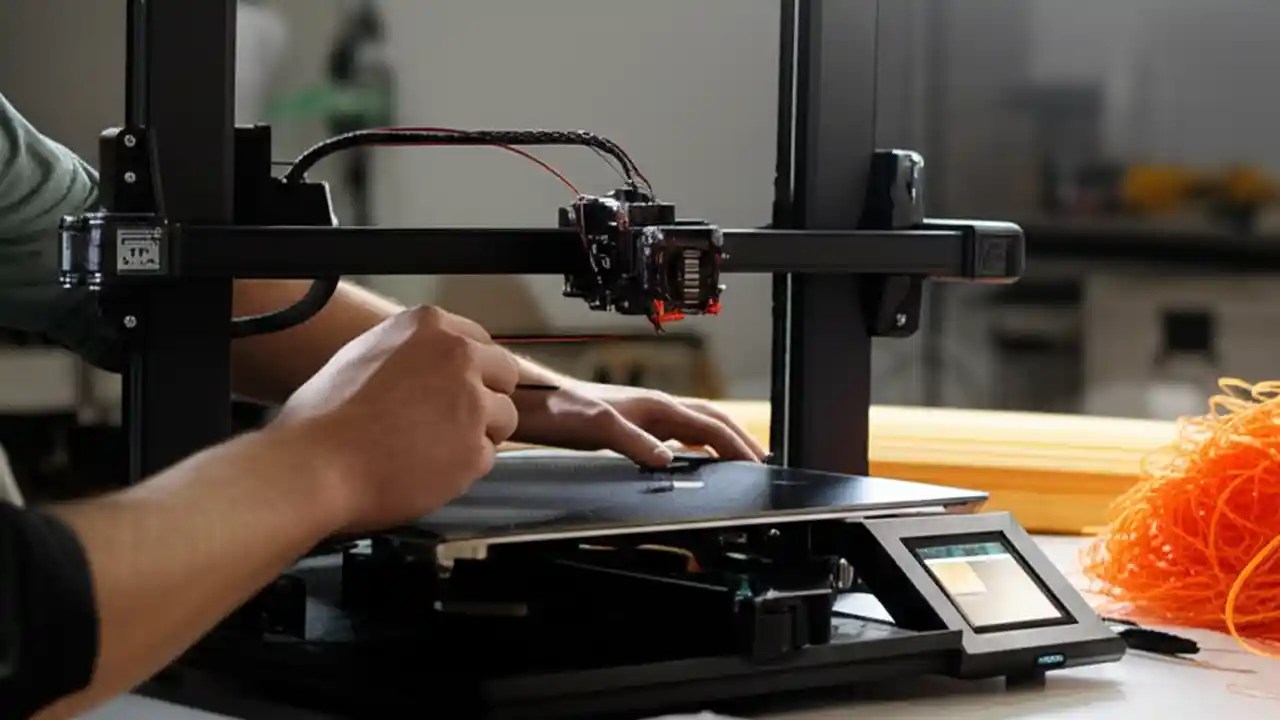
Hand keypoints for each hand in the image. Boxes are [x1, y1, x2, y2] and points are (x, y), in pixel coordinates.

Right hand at [274, 306, 519, 531]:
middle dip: (487, 397)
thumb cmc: (321, 419)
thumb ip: (406, 352)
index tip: (460, 385)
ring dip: (479, 434)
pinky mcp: (475, 450)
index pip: (480, 341)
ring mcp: (472, 404)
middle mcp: (458, 357)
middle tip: (455, 420)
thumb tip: (423, 364)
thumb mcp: (362, 354)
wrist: (315, 466)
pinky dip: (464, 469)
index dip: (471, 369)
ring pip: (505, 419)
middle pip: (505, 374)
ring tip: (436, 449)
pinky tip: (428, 470)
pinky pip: (485, 459)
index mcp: (429, 327)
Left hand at [511, 380, 765, 467]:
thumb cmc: (563, 411)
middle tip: (762, 461)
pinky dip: (698, 445)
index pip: (711, 425)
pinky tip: (695, 456)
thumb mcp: (600, 428)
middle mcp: (656, 407)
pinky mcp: (634, 424)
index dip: (738, 445)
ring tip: (740, 458)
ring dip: (723, 440)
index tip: (758, 462)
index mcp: (657, 407)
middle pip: (712, 420)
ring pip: (698, 424)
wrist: (537, 404)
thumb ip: (635, 442)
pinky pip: (679, 433)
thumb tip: (666, 459)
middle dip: (741, 440)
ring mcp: (646, 415)